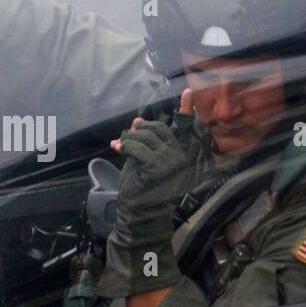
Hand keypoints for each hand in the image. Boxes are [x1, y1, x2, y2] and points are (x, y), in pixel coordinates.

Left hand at [95, 94, 193, 298]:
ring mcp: (170, 164)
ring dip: (129, 139)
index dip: (187, 109)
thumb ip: (146, 141)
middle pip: (159, 129)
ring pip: (146, 137)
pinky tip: (117, 147)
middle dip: (140, 129)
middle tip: (129, 134)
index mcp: (182, 155)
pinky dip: (124, 145)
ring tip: (121, 145)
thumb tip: (138, 120)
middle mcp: (180, 158)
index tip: (188, 91)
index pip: (186, 128)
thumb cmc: (141, 189)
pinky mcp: (156, 169)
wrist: (139, 214)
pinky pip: (137, 148)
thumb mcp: (144, 160)